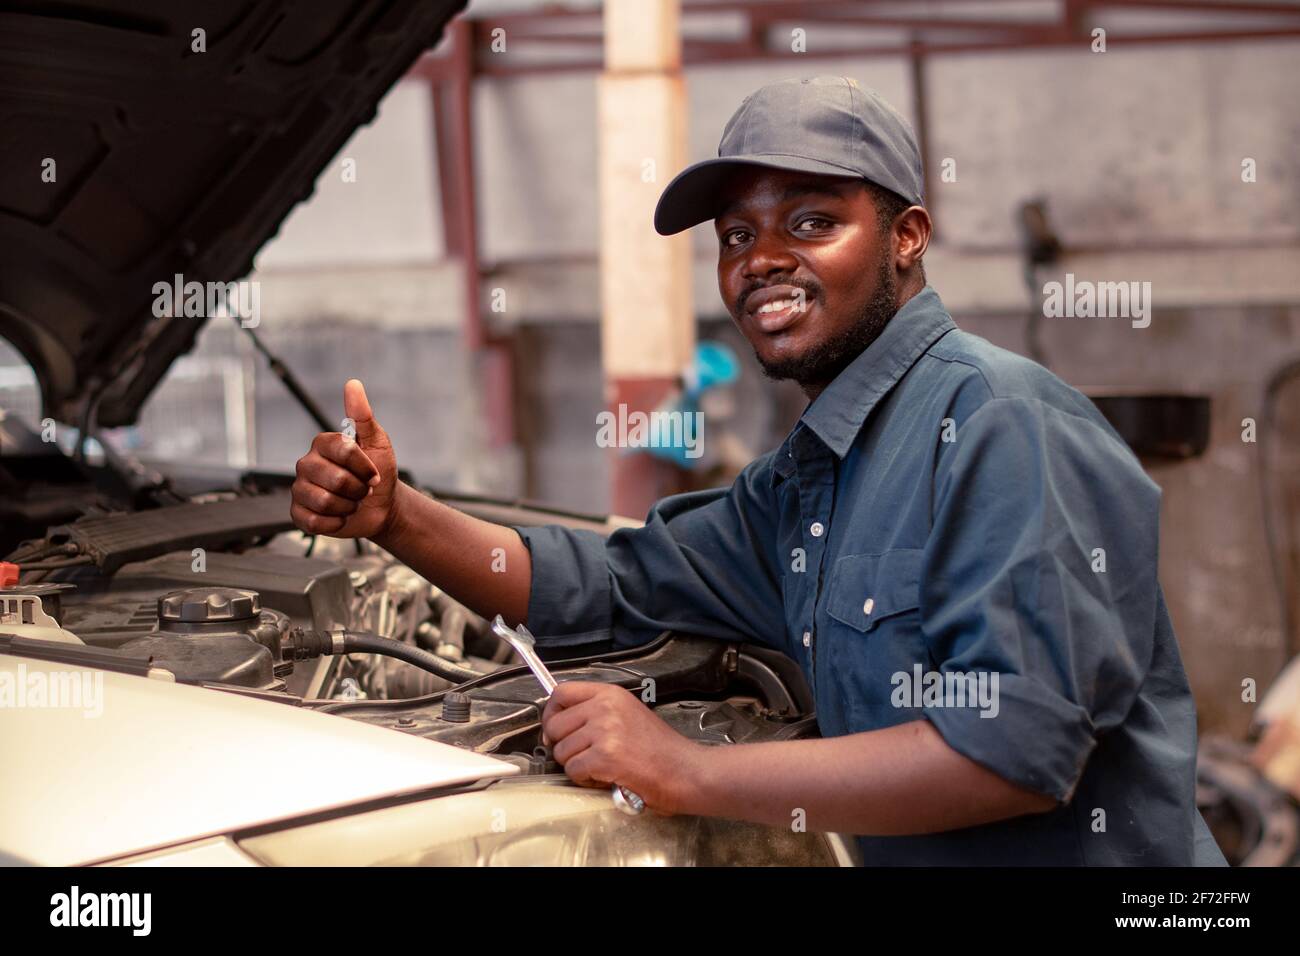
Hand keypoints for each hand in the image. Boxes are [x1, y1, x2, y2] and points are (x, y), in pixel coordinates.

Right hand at [291, 379, 399, 538]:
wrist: (382, 506)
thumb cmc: (379, 472)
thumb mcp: (378, 442)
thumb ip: (362, 415)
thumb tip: (352, 384)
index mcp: (324, 444)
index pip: (343, 451)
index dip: (364, 467)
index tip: (375, 473)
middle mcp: (307, 464)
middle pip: (335, 480)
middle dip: (358, 489)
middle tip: (363, 489)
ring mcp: (300, 489)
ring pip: (324, 502)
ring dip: (348, 507)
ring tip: (352, 502)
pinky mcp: (299, 512)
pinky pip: (312, 521)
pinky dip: (335, 523)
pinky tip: (340, 516)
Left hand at [541, 681, 707, 814]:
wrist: (687, 771)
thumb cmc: (662, 750)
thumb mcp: (629, 714)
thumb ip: (597, 712)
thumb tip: (560, 724)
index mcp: (611, 695)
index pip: (561, 692)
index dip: (552, 713)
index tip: (556, 729)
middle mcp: (604, 708)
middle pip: (554, 724)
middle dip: (562, 745)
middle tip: (582, 755)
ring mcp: (604, 731)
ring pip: (561, 751)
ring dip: (576, 765)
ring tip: (601, 767)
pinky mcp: (604, 757)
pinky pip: (573, 771)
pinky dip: (585, 780)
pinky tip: (606, 777)